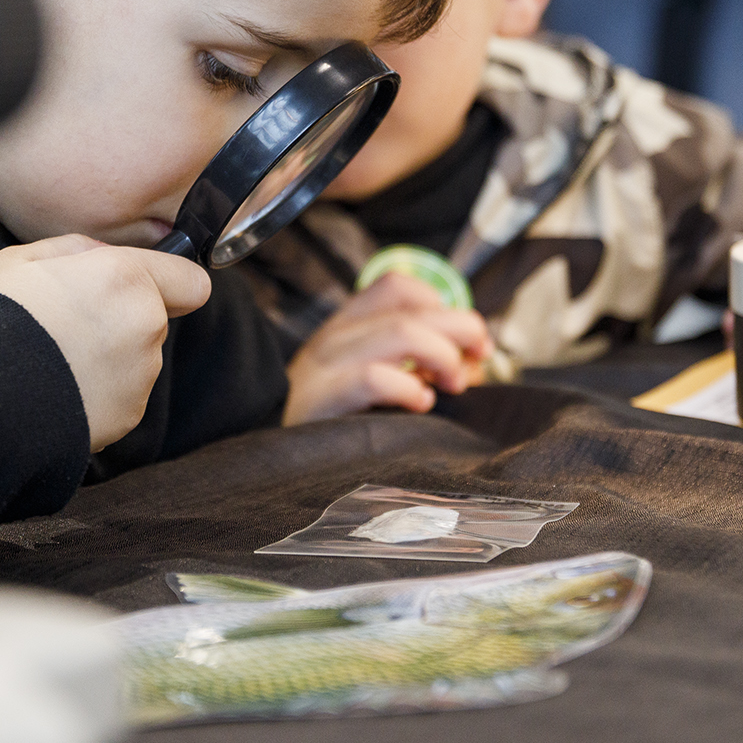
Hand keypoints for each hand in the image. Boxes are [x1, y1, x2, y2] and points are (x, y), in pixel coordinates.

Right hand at [0, 235, 210, 450]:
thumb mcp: (23, 259)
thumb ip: (77, 248)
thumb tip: (105, 256)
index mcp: (126, 278)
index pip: (191, 281)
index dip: (171, 283)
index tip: (146, 288)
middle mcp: (147, 325)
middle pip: (154, 318)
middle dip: (123, 319)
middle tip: (70, 325)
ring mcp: (141, 375)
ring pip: (138, 358)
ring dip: (111, 357)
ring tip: (57, 360)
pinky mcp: (128, 415)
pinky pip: (122, 394)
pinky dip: (100, 392)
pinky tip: (60, 388)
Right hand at [283, 271, 491, 424]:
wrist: (264, 457)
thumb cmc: (327, 423)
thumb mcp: (362, 379)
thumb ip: (409, 363)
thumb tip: (470, 361)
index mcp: (345, 326)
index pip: (397, 286)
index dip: (444, 305)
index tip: (470, 339)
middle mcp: (335, 337)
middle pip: (412, 310)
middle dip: (460, 330)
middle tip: (477, 360)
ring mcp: (327, 366)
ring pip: (401, 332)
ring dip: (442, 356)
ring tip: (451, 385)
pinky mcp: (324, 400)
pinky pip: (375, 378)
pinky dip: (410, 388)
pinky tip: (420, 404)